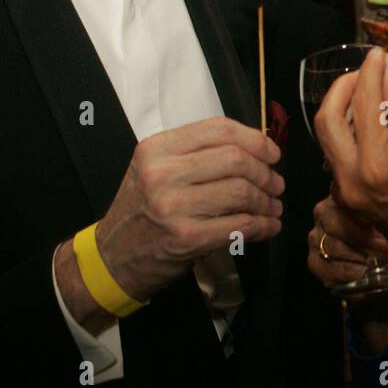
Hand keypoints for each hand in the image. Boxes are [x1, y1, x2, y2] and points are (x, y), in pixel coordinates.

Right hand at [73, 117, 283, 307]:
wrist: (112, 258)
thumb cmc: (141, 212)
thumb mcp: (155, 169)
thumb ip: (198, 154)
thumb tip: (257, 149)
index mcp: (157, 149)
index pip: (220, 129)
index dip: (256, 139)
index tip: (272, 153)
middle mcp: (162, 173)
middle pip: (237, 159)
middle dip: (266, 173)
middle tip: (276, 184)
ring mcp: (172, 206)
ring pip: (242, 192)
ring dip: (267, 202)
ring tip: (272, 208)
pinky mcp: (185, 238)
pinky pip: (239, 225)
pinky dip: (262, 226)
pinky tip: (267, 227)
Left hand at [312, 47, 387, 302]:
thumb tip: (387, 69)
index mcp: (375, 166)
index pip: (364, 104)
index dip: (370, 72)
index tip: (379, 53)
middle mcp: (349, 180)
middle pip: (327, 118)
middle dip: (343, 87)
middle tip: (365, 71)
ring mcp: (342, 192)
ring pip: (327, 137)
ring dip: (342, 108)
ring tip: (366, 91)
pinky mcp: (344, 198)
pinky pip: (336, 154)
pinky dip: (347, 131)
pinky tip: (367, 121)